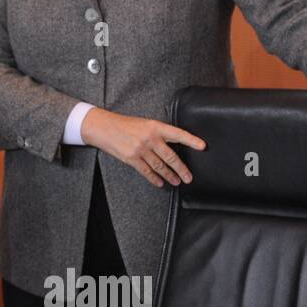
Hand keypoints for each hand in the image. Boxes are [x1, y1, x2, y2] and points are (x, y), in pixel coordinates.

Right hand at [80, 108, 205, 187]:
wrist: (104, 127)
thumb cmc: (125, 125)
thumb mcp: (145, 124)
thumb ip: (158, 133)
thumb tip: (173, 145)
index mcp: (155, 126)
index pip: (178, 134)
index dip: (191, 140)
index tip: (202, 146)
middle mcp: (150, 138)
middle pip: (171, 157)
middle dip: (181, 169)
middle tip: (189, 177)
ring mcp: (140, 149)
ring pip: (160, 166)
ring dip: (169, 176)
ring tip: (177, 181)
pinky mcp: (131, 158)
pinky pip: (146, 171)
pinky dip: (154, 178)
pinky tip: (160, 182)